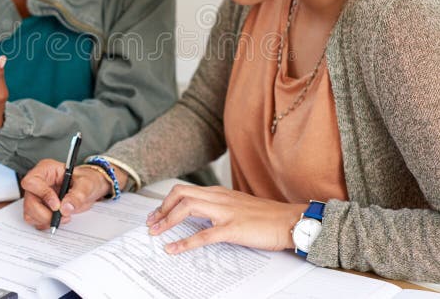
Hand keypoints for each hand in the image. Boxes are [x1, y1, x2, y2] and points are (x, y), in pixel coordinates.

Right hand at [21, 159, 112, 229]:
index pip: (31, 181)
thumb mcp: (86, 184)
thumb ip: (77, 195)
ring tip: (63, 216)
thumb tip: (66, 207)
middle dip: (44, 213)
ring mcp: (37, 196)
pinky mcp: (39, 208)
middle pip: (29, 201)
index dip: (42, 195)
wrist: (90, 189)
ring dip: (45, 220)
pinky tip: (59, 219)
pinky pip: (35, 220)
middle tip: (61, 215)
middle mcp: (39, 183)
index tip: (57, 205)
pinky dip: (46, 224)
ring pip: (29, 213)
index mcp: (46, 170)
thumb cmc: (87, 180)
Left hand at [145, 185, 307, 254]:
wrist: (289, 220)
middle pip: (180, 194)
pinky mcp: (232, 228)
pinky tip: (173, 249)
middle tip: (151, 223)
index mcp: (219, 192)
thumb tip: (201, 218)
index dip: (166, 202)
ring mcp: (225, 212)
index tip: (156, 214)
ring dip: (167, 220)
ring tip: (156, 233)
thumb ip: (219, 208)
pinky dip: (184, 242)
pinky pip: (203, 235)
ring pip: (187, 208)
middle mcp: (219, 198)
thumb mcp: (237, 206)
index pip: (185, 190)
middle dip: (161, 209)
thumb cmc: (266, 216)